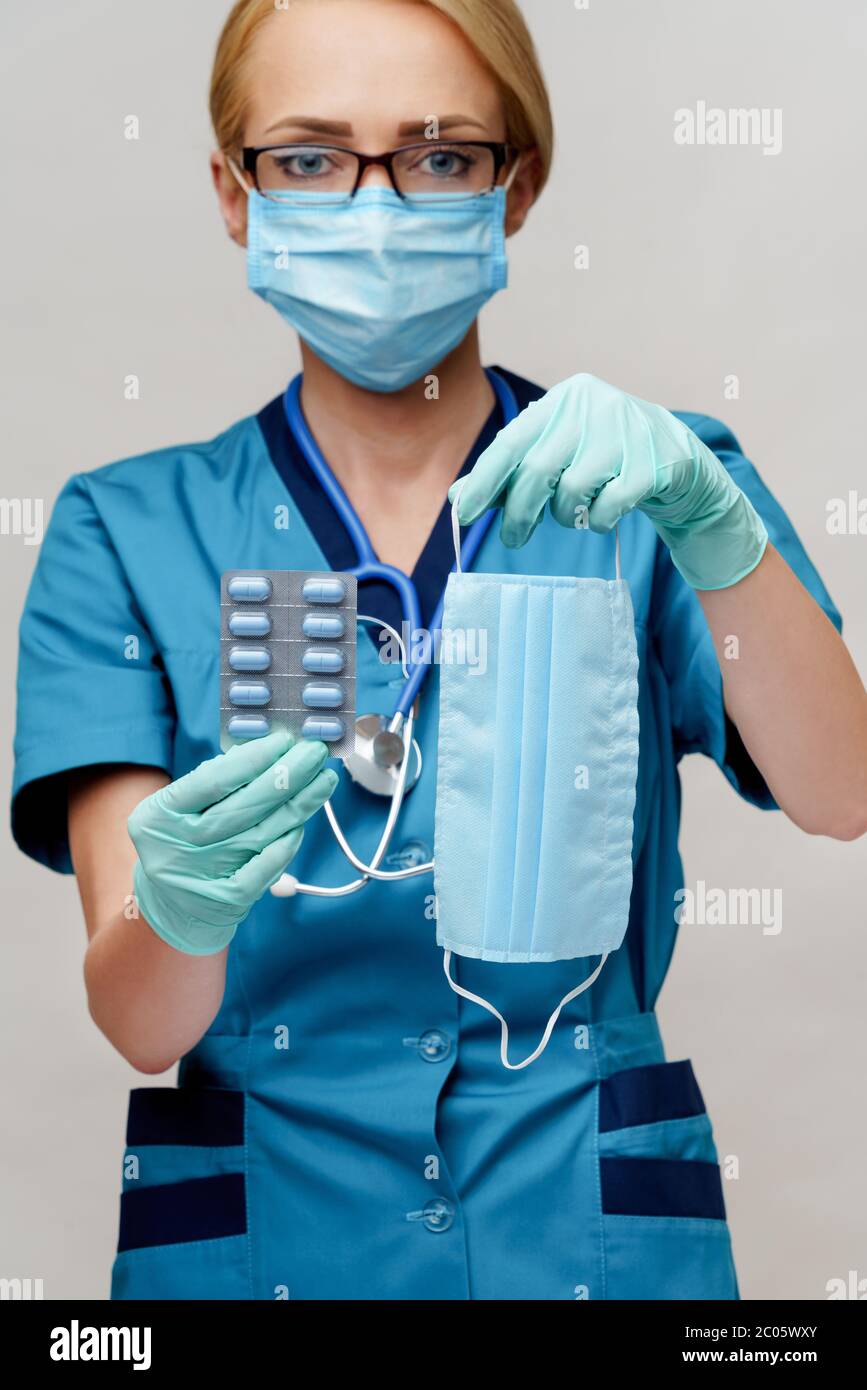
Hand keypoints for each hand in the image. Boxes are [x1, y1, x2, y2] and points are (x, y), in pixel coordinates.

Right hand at [127, 731, 337, 955]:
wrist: (167, 905)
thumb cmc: (180, 842)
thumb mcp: (178, 809)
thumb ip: (214, 782)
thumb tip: (265, 752)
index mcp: (160, 814)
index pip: (213, 780)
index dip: (253, 759)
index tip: (284, 740)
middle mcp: (179, 846)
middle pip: (244, 806)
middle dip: (287, 776)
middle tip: (315, 754)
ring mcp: (203, 876)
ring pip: (261, 834)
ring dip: (299, 804)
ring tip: (323, 780)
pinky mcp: (226, 901)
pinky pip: (264, 870)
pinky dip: (286, 846)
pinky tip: (303, 824)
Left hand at [452, 373, 766, 589]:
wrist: (678, 462)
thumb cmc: (604, 459)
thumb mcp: (557, 455)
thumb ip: (509, 473)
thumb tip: (457, 497)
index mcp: (563, 398)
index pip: (511, 441)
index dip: (483, 481)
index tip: (462, 514)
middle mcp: (594, 406)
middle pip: (538, 470)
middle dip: (519, 513)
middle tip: (513, 539)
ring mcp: (627, 432)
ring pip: (572, 491)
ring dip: (566, 516)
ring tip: (575, 515)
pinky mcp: (653, 463)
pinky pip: (609, 506)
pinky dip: (599, 521)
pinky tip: (603, 517)